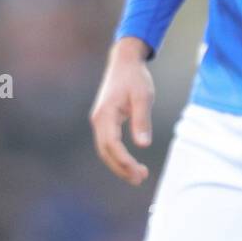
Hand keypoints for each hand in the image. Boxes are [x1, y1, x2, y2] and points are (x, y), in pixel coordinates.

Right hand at [89, 36, 154, 185]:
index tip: (138, 172)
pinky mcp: (105, 120)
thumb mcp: (143, 97)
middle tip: (140, 179)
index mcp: (106, 114)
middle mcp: (98, 120)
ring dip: (120, 164)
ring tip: (138, 175)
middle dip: (121, 168)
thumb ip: (142, 120)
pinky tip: (130, 162)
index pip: (112, 145)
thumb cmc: (135, 77)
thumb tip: (143, 145)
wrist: (125, 61)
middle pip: (106, 151)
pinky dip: (118, 155)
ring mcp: (100, 120)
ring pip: (106, 149)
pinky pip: (108, 143)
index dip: (124, 161)